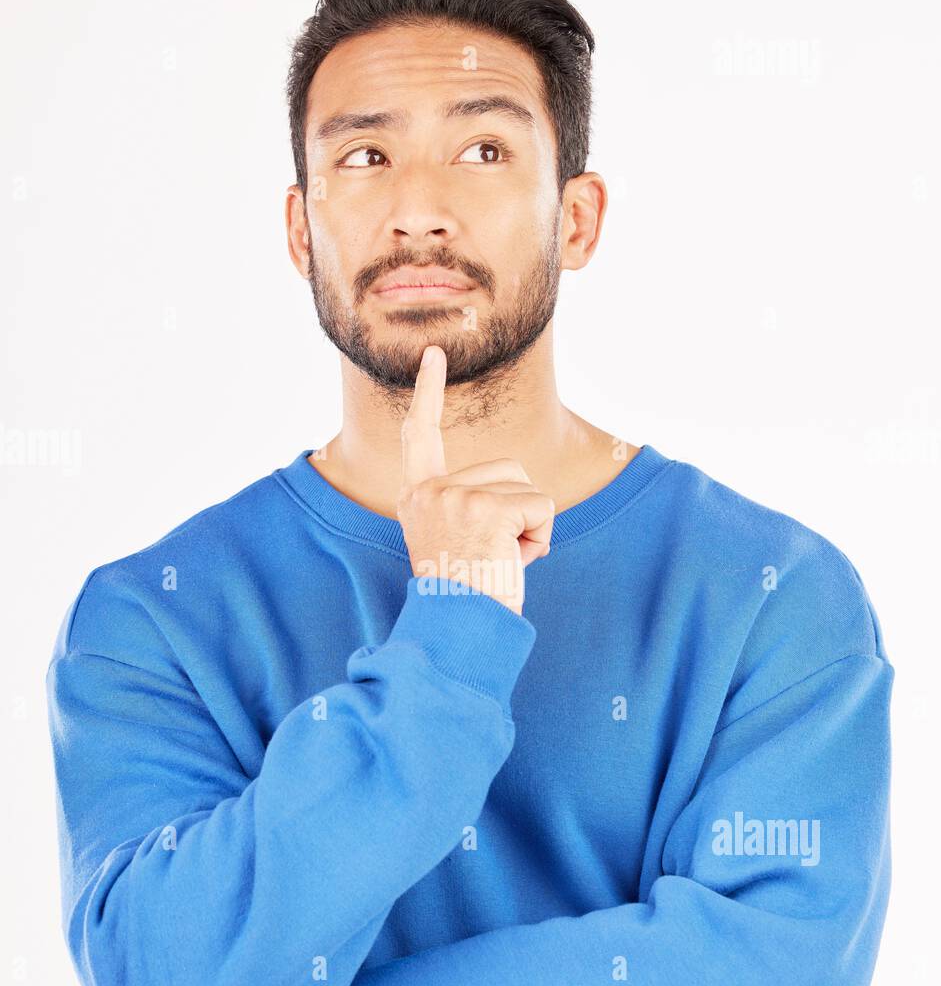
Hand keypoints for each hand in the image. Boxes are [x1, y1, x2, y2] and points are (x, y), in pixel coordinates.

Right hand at [396, 345, 553, 614]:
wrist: (460, 630)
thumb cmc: (466, 597)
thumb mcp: (457, 542)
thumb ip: (471, 509)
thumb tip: (518, 500)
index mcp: (418, 497)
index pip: (422, 435)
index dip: (429, 393)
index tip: (433, 355)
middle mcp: (429, 489)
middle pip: (508, 468)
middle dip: (519, 511)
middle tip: (493, 556)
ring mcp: (455, 495)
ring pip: (528, 486)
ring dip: (531, 526)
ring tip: (501, 560)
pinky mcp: (485, 506)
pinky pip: (542, 507)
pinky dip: (541, 538)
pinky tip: (514, 562)